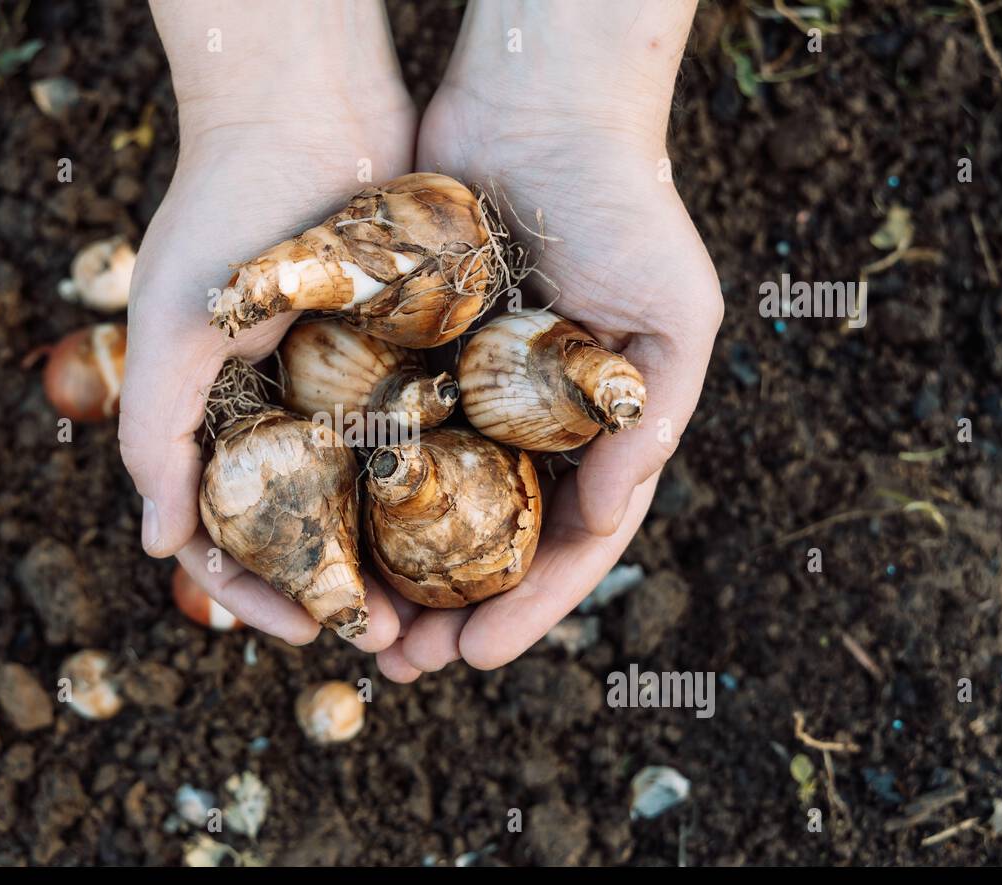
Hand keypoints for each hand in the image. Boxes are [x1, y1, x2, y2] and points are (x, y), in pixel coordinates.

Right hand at [121, 1, 415, 650]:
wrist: (307, 103)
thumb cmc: (223, 211)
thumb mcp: (174, 328)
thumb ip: (155, 434)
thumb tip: (161, 548)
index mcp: (218, 418)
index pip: (232, 535)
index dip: (263, 595)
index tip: (315, 633)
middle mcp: (280, 410)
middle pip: (311, 531)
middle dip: (345, 592)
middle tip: (397, 641)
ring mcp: (342, 383)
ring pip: (371, 498)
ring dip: (400, 558)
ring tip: (444, 605)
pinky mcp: (401, 350)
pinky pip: (420, 435)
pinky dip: (438, 485)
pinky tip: (479, 523)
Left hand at [376, 0, 721, 679]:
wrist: (537, 105)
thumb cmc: (624, 204)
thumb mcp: (673, 316)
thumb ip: (652, 420)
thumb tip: (607, 516)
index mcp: (595, 429)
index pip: (563, 542)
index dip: (526, 608)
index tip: (476, 656)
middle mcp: (529, 422)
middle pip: (487, 540)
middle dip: (449, 608)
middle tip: (401, 662)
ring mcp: (468, 392)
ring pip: (428, 502)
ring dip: (396, 569)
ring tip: (358, 623)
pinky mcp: (411, 354)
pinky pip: (382, 434)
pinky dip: (361, 490)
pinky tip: (328, 533)